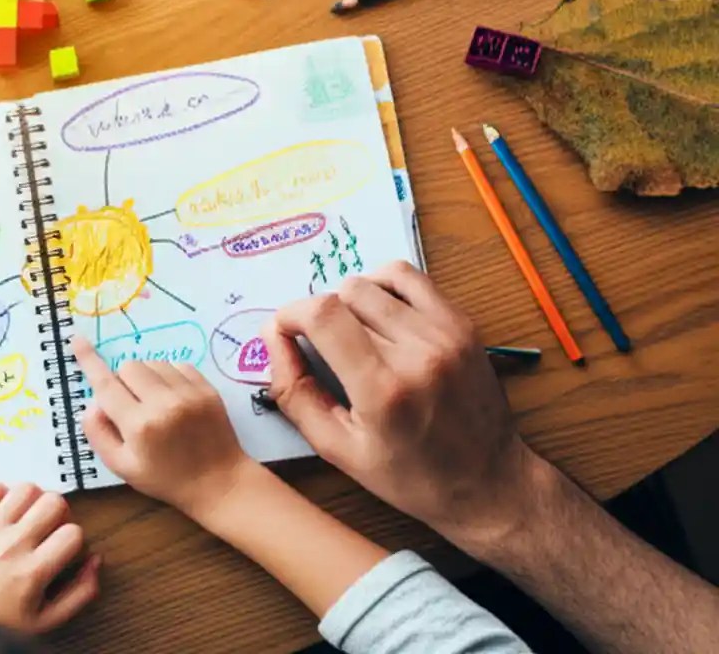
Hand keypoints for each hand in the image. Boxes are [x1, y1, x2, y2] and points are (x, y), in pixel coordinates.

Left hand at [0, 482, 99, 632]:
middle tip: (50, 528)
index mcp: (32, 572)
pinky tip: (4, 511)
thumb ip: (79, 593)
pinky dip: (0, 492)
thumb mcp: (45, 621)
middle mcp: (12, 546)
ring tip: (28, 516)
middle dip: (60, 512)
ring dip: (33, 499)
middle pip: (54, 501)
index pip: (73, 533)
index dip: (75, 539)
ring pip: (25, 488)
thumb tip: (95, 562)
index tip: (64, 549)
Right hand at [72, 336, 255, 520]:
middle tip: (131, 405)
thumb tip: (92, 404)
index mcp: (138, 426)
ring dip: (146, 377)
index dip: (89, 360)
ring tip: (154, 403)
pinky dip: (169, 376)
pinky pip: (177, 365)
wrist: (218, 481)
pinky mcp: (207, 388)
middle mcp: (163, 404)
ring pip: (153, 363)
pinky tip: (173, 398)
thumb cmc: (165, 478)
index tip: (77, 340)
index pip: (106, 384)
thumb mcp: (122, 467)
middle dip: (122, 381)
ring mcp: (188, 393)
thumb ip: (99, 434)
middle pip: (128, 366)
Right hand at [261, 261, 541, 546]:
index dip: (290, 314)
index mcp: (382, 389)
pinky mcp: (462, 324)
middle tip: (321, 344)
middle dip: (319, 312)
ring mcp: (445, 333)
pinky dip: (383, 287)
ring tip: (352, 332)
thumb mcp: (337, 449)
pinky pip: (410, 277)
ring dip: (350, 300)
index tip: (284, 331)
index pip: (323, 315)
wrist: (488, 482)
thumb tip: (272, 338)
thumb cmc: (409, 476)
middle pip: (344, 293)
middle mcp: (417, 352)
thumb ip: (294, 392)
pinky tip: (378, 315)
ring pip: (373, 281)